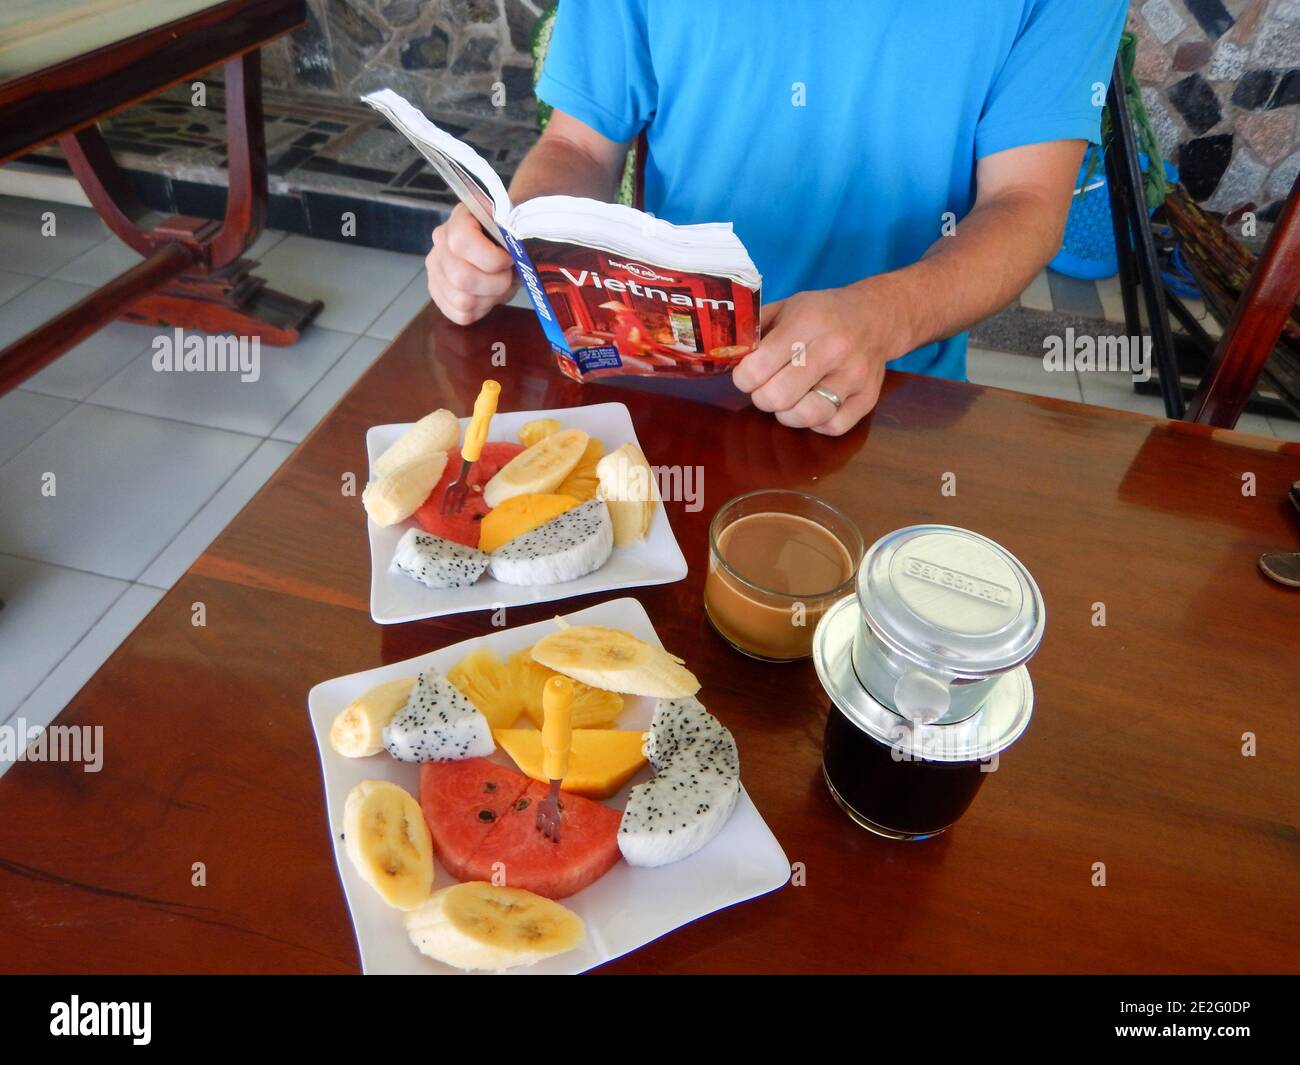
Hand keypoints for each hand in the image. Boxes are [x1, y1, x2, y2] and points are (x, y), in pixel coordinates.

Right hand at [425, 204, 516, 324]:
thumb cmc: (509, 238)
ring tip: (499, 287)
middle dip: (496, 284)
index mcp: (460, 218)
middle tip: (508, 276)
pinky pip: (460, 315)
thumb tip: (517, 254)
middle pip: (461, 278)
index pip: (462, 241)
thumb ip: (517, 233)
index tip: (509, 259)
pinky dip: (481, 311)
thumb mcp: (515, 228)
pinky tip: (488, 296)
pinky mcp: (438, 292)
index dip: (492, 258)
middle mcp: (441, 242)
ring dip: (490, 299)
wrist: (499, 247)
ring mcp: (436, 268)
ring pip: (462, 301)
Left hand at [731, 282, 908, 434]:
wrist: (877, 317)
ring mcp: (855, 376)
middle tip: (765, 388)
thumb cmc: (823, 314)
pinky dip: (815, 424)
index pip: (759, 367)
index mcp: (808, 322)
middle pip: (778, 397)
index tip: (747, 373)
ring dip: (786, 414)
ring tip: (787, 400)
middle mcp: (834, 349)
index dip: (744, 378)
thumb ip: (756, 329)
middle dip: (762, 397)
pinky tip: (811, 405)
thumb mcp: (789, 307)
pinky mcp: (868, 398)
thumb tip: (724, 353)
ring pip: (806, 416)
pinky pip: (831, 427)